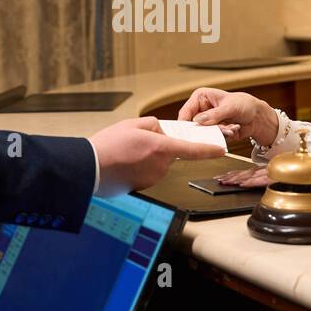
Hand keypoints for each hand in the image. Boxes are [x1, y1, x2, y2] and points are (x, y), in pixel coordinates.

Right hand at [89, 116, 226, 196]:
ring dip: (148, 157)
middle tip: (136, 142)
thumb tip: (160, 130)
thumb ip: (152, 124)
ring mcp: (152, 178)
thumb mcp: (132, 124)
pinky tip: (124, 162)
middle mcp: (160, 166)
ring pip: (158, 163)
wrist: (90, 168)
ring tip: (126, 153)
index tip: (220, 149)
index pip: (192, 150)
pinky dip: (140, 167)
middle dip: (159, 146)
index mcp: (160, 148)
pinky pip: (148, 172)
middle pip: (169, 153)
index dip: (208, 150)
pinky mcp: (143, 186)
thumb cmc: (108, 146)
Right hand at [177, 88, 278, 146]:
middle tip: (221, 127)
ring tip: (232, 126)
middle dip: (208, 129)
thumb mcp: (230, 107)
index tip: (188, 133)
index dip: (184, 123)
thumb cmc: (245, 104)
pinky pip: (213, 139)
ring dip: (219, 132)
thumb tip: (198, 121)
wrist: (257, 117)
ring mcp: (207, 123)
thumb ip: (215, 114)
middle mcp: (201, 110)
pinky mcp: (213, 132)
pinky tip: (234, 129)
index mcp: (201, 98)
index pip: (186, 112)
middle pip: (193, 126)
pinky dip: (224, 136)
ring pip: (204, 134)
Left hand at [214, 144, 310, 188]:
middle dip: (234, 177)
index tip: (227, 178)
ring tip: (226, 182)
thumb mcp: (299, 172)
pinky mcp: (286, 172)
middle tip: (220, 180)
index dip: (239, 175)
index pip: (254, 172)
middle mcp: (278, 168)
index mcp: (279, 168)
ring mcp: (281, 170)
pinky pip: (267, 177)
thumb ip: (288, 177)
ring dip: (239, 179)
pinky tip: (243, 183)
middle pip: (251, 173)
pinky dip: (253, 180)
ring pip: (255, 175)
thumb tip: (278, 184)